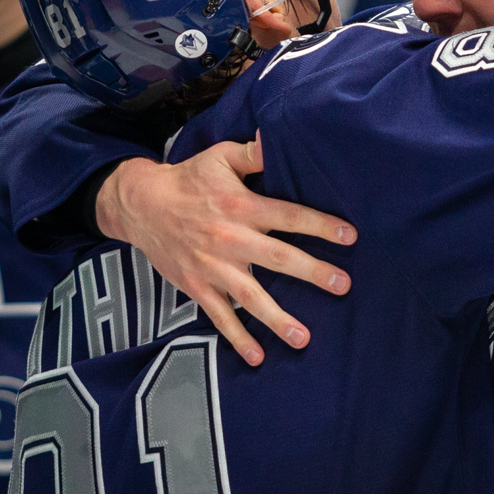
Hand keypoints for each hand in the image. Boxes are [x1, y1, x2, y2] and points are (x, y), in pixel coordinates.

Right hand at [96, 135, 356, 365]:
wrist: (142, 206)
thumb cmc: (189, 179)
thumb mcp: (220, 157)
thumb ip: (254, 152)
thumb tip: (279, 136)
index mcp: (241, 206)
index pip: (289, 215)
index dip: (320, 225)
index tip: (350, 237)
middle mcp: (230, 238)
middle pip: (278, 257)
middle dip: (312, 272)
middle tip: (343, 286)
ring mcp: (213, 267)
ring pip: (250, 296)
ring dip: (277, 318)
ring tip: (304, 338)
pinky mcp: (198, 286)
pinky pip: (220, 316)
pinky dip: (237, 338)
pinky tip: (258, 357)